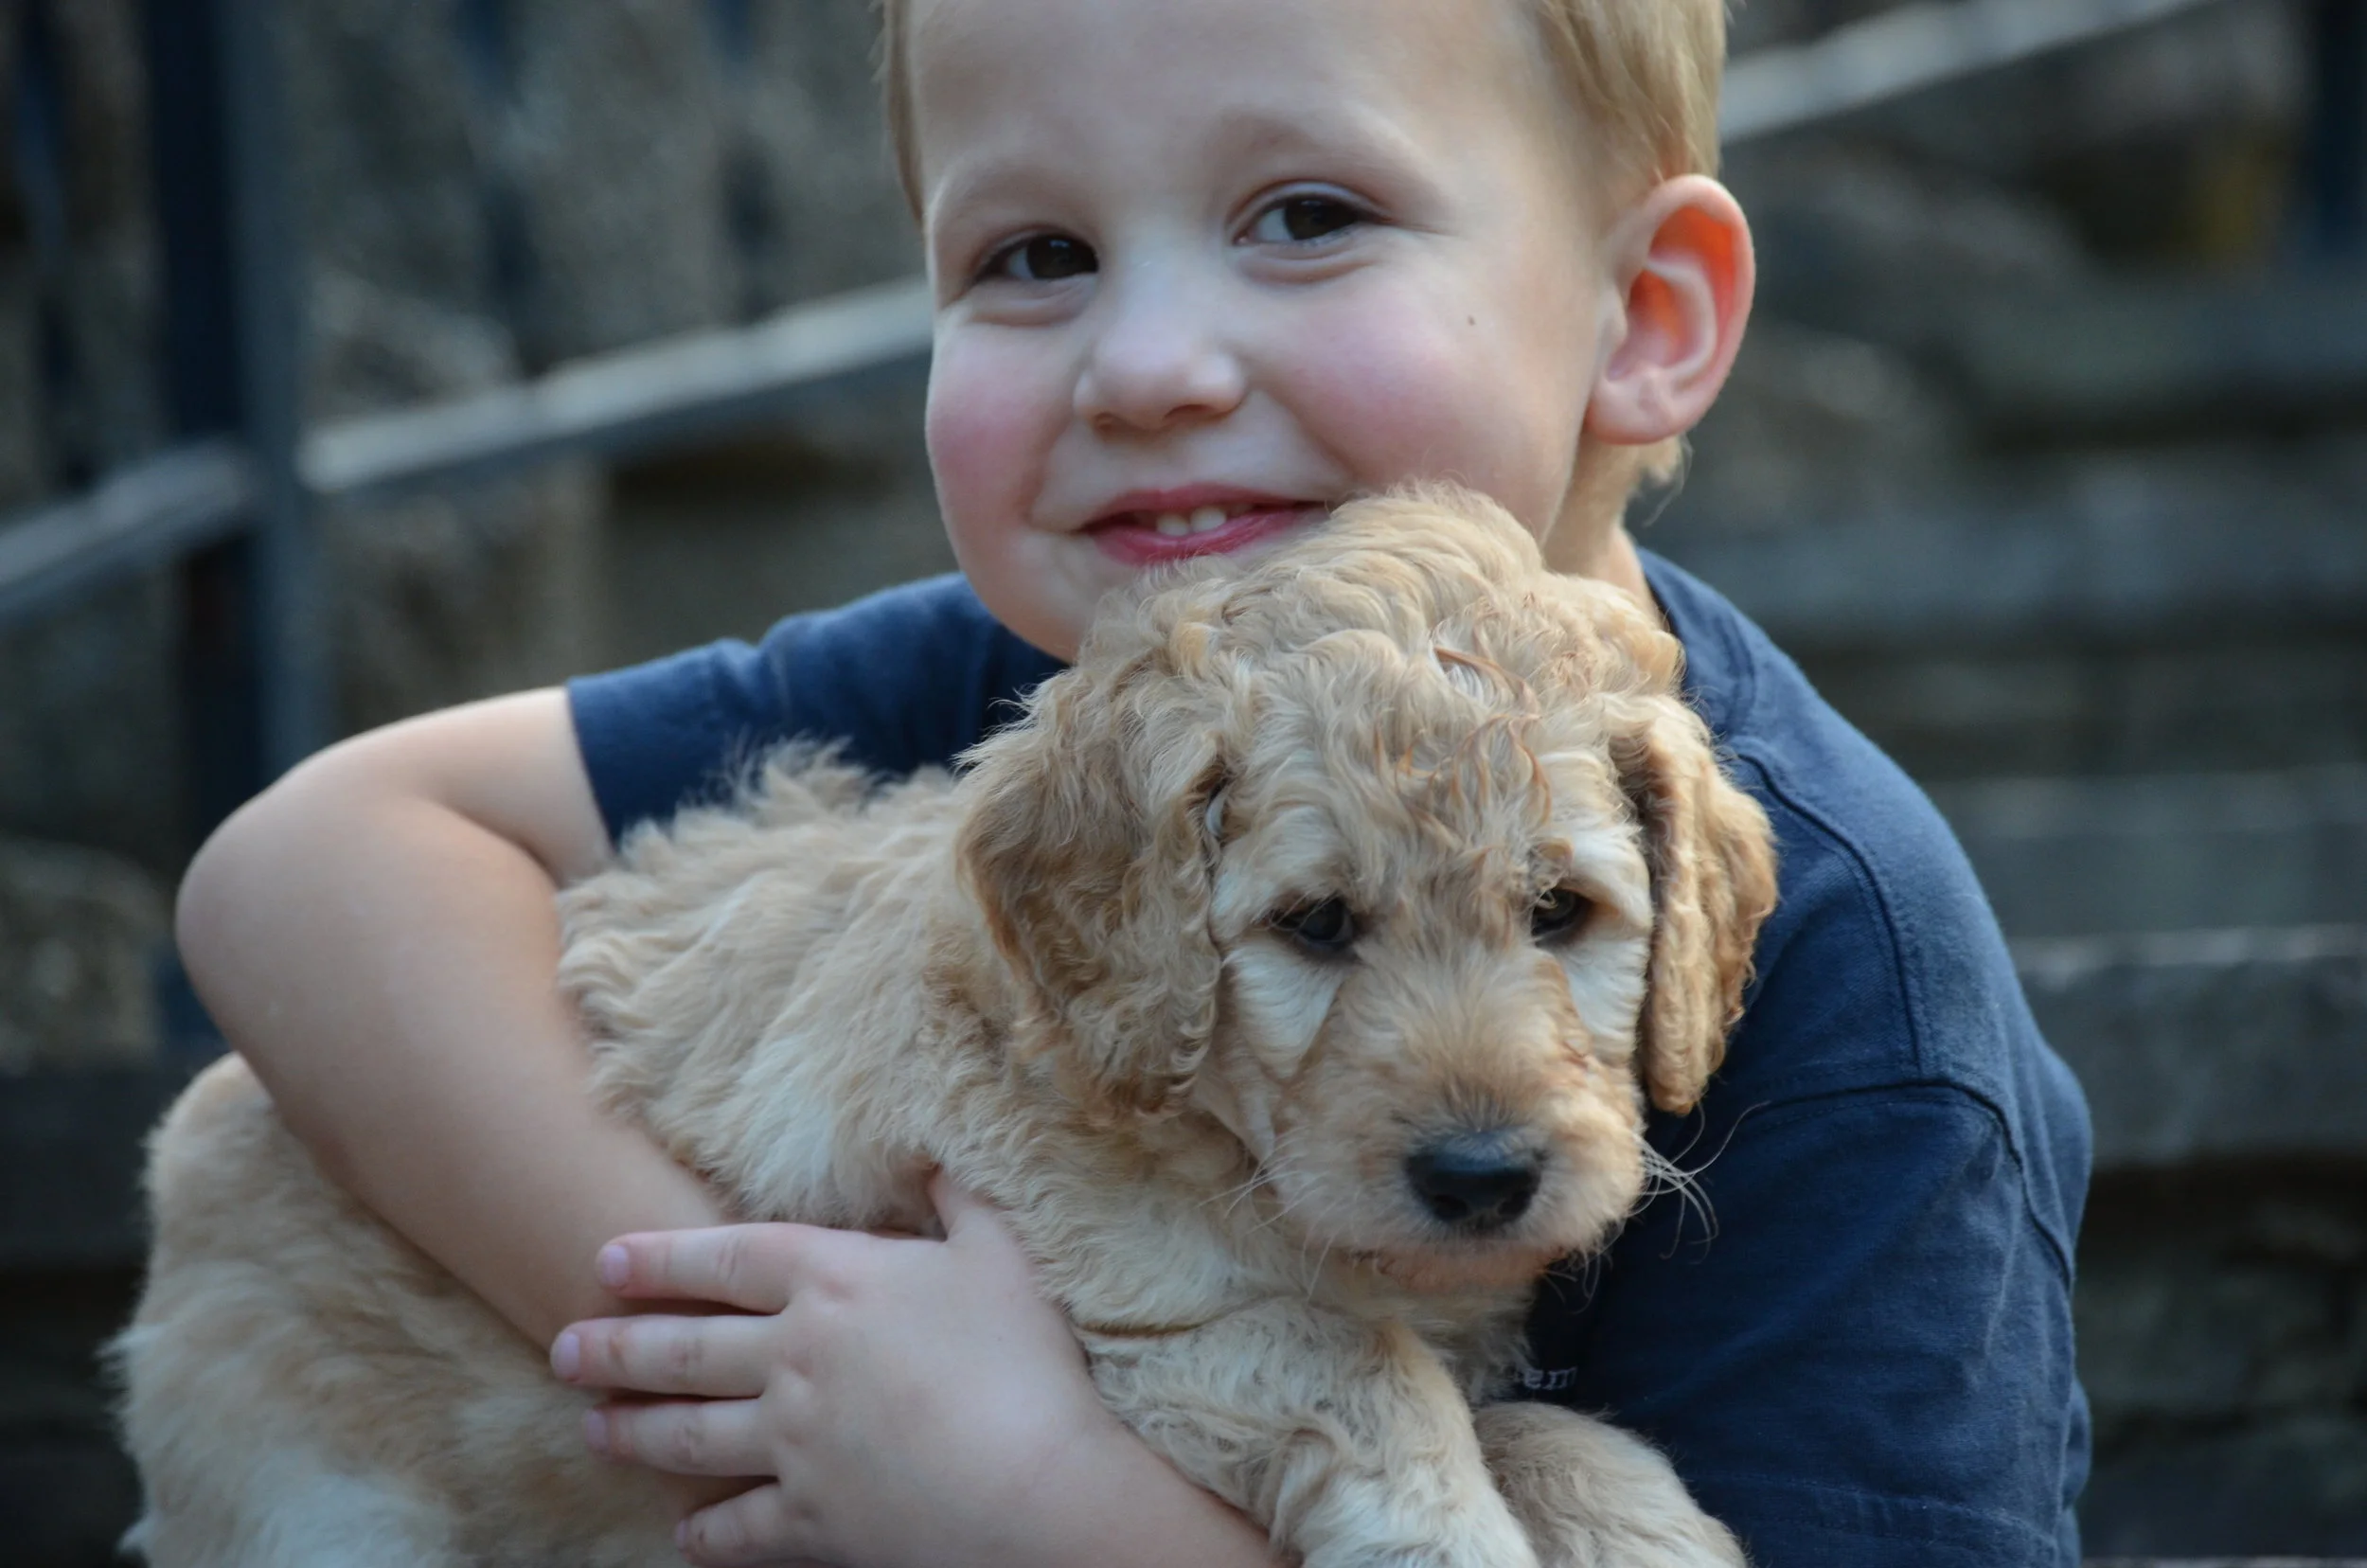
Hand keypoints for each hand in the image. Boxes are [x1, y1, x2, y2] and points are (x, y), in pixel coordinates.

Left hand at [550, 1175, 1136, 1567]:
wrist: (1031, 1485)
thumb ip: (961, 1197)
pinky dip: (706, 1536)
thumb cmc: (1024, 1360)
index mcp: (834, 1283)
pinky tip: (682, 1536)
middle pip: (684, 1349)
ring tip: (590, 1427)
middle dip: (615, 1348)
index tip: (605, 1261)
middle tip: (563, 1350)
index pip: (727, 1259)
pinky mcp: (810, 1517)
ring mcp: (793, 1444)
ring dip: (633, 1432)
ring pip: (689, 1436)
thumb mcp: (1003, 1252)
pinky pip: (740, 1528)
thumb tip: (933, 1152)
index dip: (662, 1258)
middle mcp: (794, 1359)